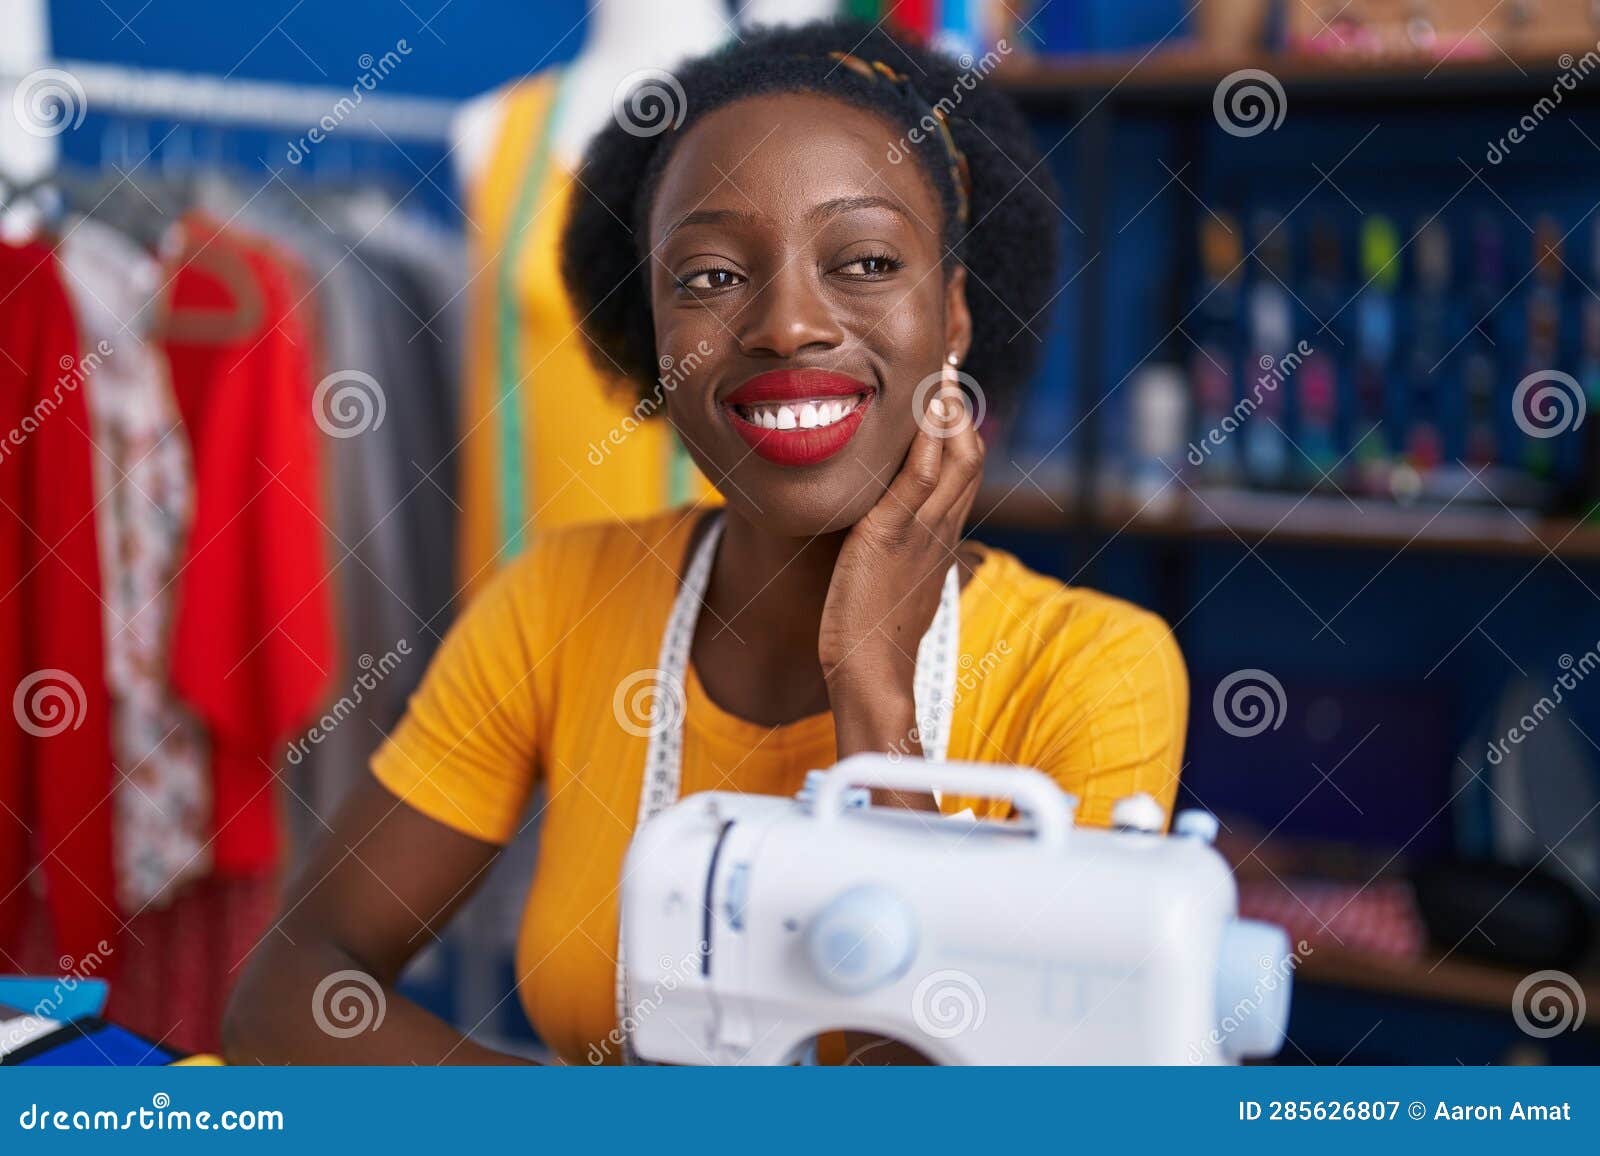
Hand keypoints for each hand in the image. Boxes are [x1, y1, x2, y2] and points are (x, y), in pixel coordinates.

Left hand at [819, 377, 984, 760]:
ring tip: (937, 371)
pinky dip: (926, 437)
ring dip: (947, 410)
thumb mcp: (891, 580)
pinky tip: (920, 408)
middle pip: (968, 453)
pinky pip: (920, 475)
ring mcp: (922, 530)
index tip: (946, 395)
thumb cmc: (871, 635)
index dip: (959, 430)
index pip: (962, 471)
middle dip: (959, 407)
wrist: (869, 671)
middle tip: (946, 366)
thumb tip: (876, 529)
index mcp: (940, 537)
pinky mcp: (893, 535)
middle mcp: (940, 528)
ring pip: (954, 456)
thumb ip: (892, 548)